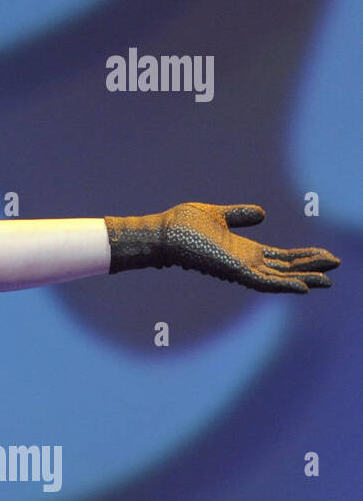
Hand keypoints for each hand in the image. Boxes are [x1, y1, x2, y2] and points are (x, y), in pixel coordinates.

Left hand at [105, 202, 339, 292]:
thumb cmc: (183, 225)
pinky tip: (302, 286)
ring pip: (278, 278)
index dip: (303, 256)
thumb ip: (240, 215)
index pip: (281, 256)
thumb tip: (262, 213)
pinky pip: (262, 281)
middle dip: (310, 268)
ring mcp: (239, 268)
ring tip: (327, 281)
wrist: (163, 232)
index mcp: (244, 249)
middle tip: (336, 267)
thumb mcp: (219, 215)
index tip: (327, 255)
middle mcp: (245, 262)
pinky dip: (282, 285)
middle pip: (285, 268)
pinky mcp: (232, 271)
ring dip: (303, 279)